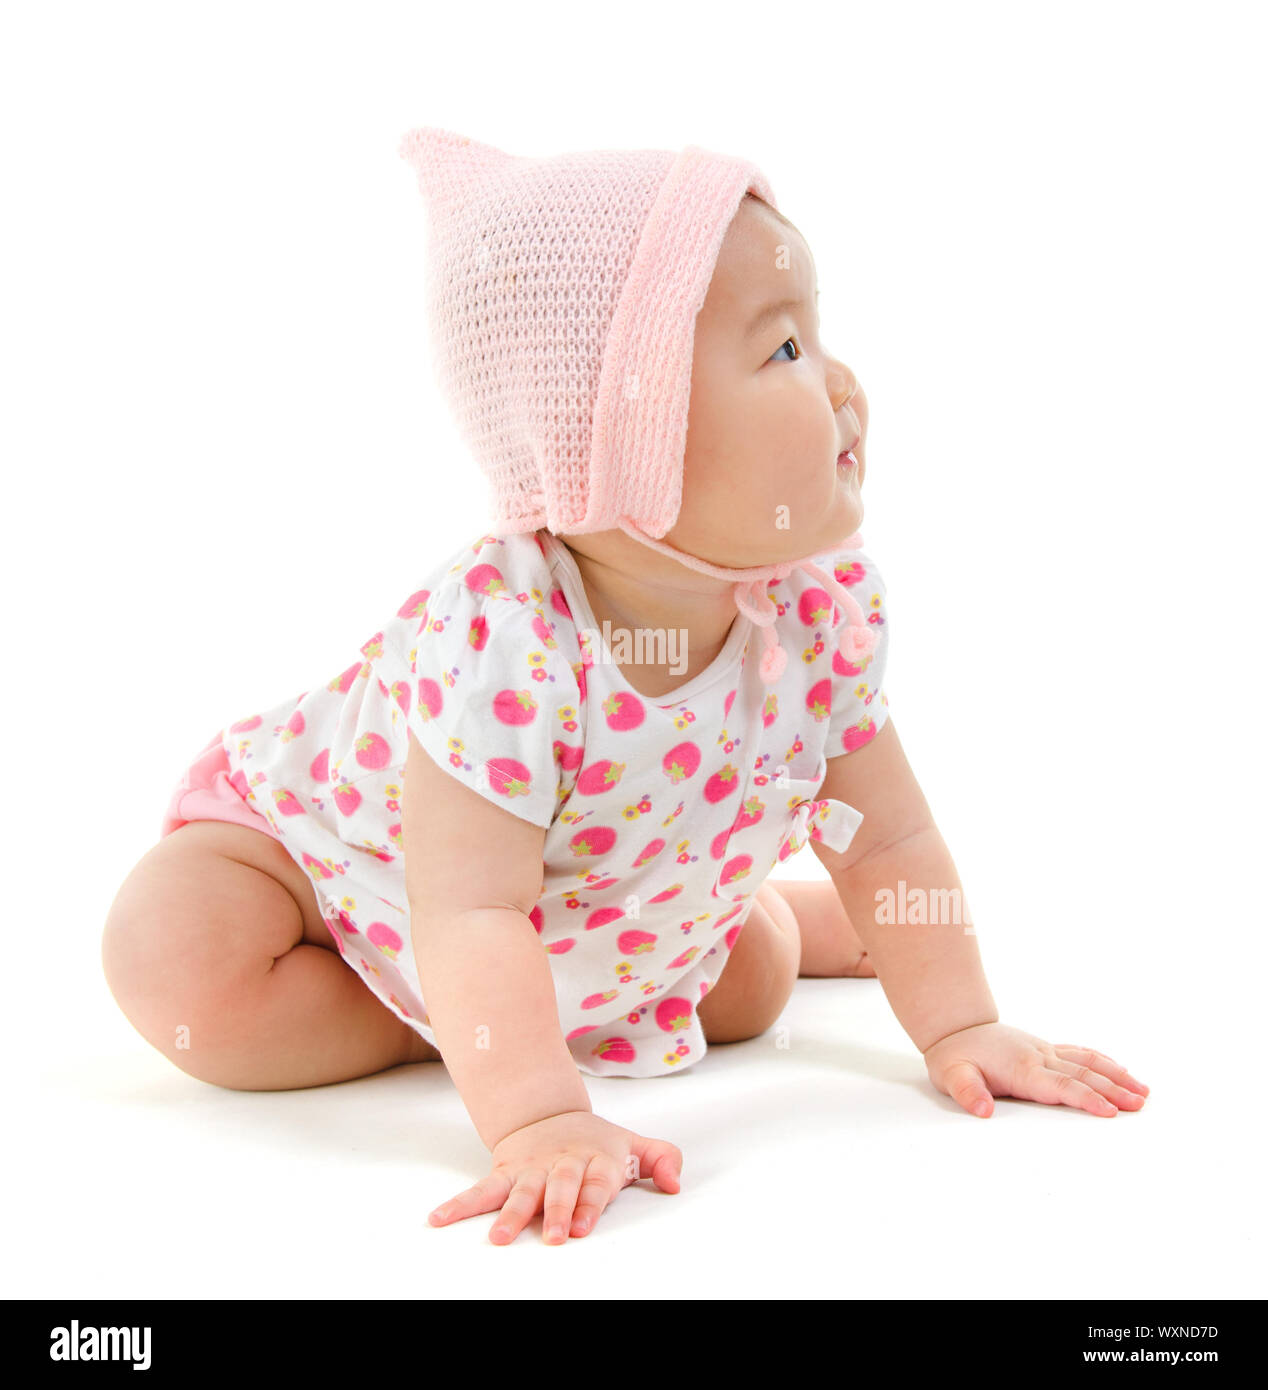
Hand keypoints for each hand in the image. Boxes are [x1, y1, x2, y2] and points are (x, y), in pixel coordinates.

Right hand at [427, 1110, 682, 1244]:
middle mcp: (562, 1165)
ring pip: (520, 1192)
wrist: (548, 1113)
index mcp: (595, 1160)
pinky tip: (439, 1219)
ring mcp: (531, 1169)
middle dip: (554, 1212)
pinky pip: (480, 1189)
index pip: (594, 1183)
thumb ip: (661, 1159)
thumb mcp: (633, 1144)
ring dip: (509, 1215)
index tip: (583, 1227)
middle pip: (558, 1189)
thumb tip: (675, 1183)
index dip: (589, 1203)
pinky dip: (459, 1204)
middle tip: (551, 1238)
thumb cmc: (596, 1142)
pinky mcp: (505, 1173)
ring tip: (499, 1239)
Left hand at [922, 1022, 1149, 1117]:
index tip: (1110, 1112)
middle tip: (1141, 1105)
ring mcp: (1045, 1051)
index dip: (1086, 1099)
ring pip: (1088, 1061)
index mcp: (1022, 1068)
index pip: (1061, 1085)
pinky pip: (1080, 1052)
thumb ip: (968, 1093)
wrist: (955, 1025)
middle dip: (1114, 1090)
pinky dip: (1104, 1061)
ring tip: (1143, 1091)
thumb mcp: (951, 1076)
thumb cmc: (954, 1056)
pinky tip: (1122, 1070)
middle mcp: (1040, 1057)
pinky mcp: (1046, 1049)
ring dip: (1117, 1075)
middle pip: (1083, 1074)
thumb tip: (983, 1110)